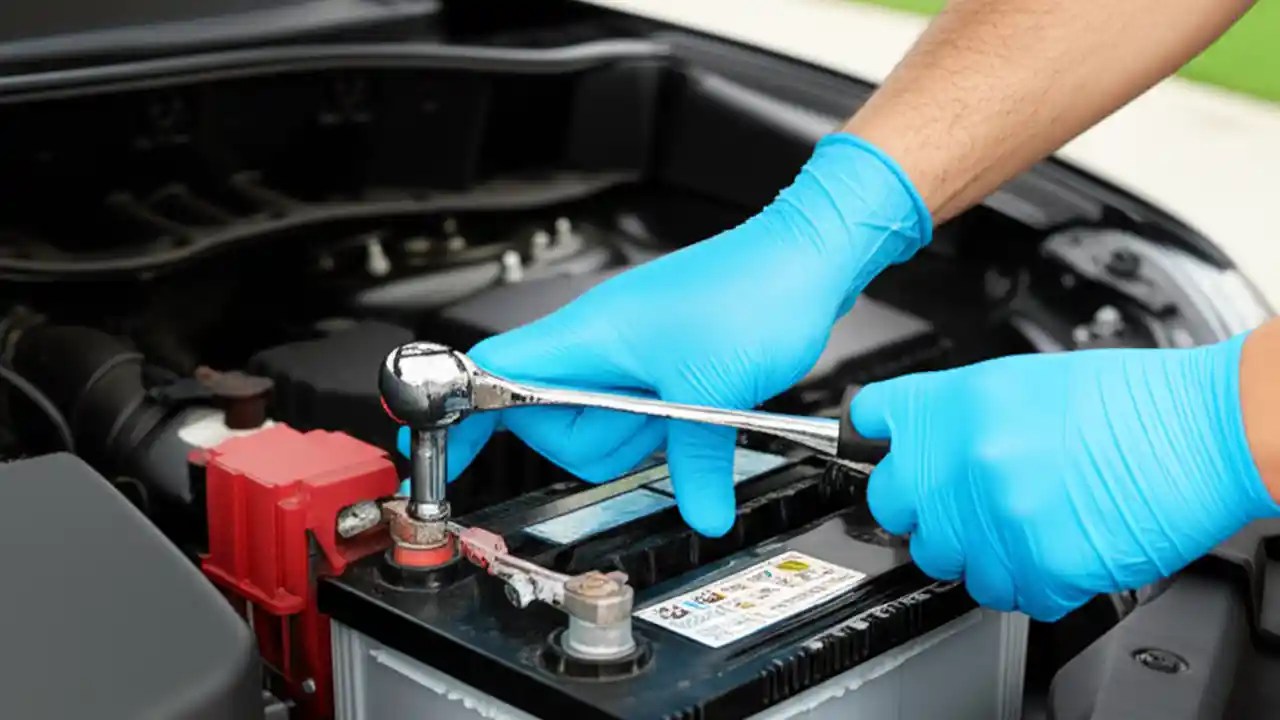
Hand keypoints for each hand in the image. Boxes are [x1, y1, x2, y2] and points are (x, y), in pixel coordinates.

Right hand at [400, 134, 930, 535]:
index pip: (490, 375)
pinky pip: (631, 411)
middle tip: (644, 421)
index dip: (454, 415)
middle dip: (588, 438)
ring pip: (592, 422)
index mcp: (585, 336)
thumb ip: (696, 464)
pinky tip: (691, 408)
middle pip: (543, 417)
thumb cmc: (756, 291)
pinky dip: (657, 424)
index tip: (430, 452)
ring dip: (631, 434)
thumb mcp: (718, 392)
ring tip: (680, 407)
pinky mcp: (654, 357)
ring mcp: (624, 348)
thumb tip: (698, 513)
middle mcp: (595, 340)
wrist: (806, 255)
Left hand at [851, 333, 1277, 620]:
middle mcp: (963, 463)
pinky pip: (1006, 593)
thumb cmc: (1127, 402)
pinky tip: (1056, 545)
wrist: (1202, 432)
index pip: (868, 423)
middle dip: (923, 505)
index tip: (882, 450)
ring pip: (945, 560)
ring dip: (976, 549)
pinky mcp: (1038, 570)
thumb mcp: (1017, 382)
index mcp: (953, 406)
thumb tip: (917, 440)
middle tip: (962, 497)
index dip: (875, 440)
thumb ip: (955, 415)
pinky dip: (1029, 579)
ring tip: (1022, 521)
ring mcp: (996, 521)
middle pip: (893, 505)